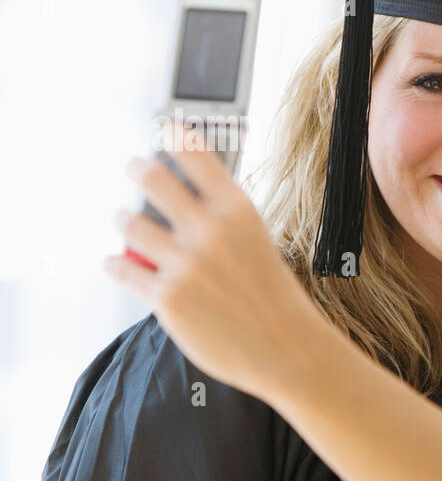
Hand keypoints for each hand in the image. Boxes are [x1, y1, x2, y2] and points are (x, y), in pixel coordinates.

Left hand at [105, 142, 327, 403]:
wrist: (288, 350)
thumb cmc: (276, 300)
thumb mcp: (258, 245)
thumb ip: (222, 224)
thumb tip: (179, 211)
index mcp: (238, 211)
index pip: (197, 156)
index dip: (176, 137)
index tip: (165, 130)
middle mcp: (209, 230)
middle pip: (152, 177)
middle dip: (138, 168)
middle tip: (134, 167)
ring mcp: (185, 264)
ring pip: (129, 223)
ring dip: (124, 220)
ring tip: (124, 221)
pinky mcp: (165, 297)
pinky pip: (122, 269)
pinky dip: (115, 265)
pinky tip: (115, 264)